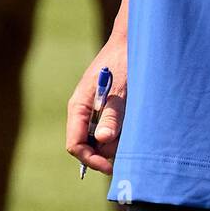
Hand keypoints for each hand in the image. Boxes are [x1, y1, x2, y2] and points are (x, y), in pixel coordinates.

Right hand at [66, 36, 127, 176]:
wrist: (132, 43)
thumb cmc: (124, 64)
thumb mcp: (120, 92)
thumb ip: (112, 115)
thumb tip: (102, 141)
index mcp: (78, 107)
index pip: (75, 145)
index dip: (90, 160)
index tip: (110, 167)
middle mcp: (82, 111)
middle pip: (87, 146)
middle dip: (106, 152)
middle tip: (129, 145)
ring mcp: (93, 110)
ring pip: (100, 139)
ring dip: (116, 141)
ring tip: (134, 127)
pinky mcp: (106, 108)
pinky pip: (109, 129)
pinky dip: (121, 131)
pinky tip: (134, 121)